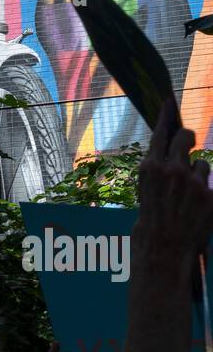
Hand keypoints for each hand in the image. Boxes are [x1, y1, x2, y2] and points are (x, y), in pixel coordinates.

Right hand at [135, 97, 212, 265]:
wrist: (163, 249)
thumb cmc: (151, 221)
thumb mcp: (145, 189)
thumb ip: (159, 168)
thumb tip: (171, 152)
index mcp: (150, 167)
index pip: (161, 132)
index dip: (166, 115)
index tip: (169, 101)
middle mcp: (172, 169)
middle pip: (185, 136)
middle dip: (187, 138)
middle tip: (187, 142)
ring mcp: (192, 182)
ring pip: (202, 164)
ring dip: (198, 176)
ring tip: (189, 197)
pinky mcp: (210, 196)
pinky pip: (211, 185)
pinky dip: (206, 195)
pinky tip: (197, 209)